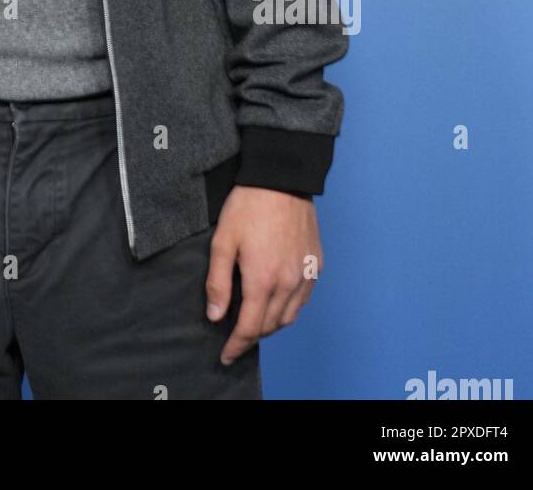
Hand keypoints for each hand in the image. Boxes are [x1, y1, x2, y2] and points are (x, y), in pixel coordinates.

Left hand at [205, 185, 322, 365]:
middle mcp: (289, 282)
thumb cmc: (248, 206)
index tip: (226, 355)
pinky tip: (278, 301)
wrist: (281, 178)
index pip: (250, 327)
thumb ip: (218, 282)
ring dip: (272, 324)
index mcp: (263, 279)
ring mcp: (305, 274)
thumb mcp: (223, 241)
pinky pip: (304, 298)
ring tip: (255, 322)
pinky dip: (290, 308)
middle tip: (236, 337)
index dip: (237, 345)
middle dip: (252, 336)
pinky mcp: (315, 264)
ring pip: (290, 316)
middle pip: (271, 325)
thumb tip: (216, 316)